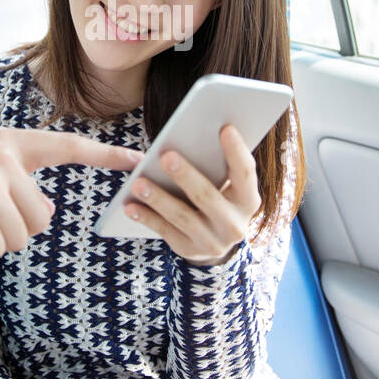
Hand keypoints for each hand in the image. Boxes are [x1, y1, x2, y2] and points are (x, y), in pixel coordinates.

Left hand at [124, 124, 260, 265]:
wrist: (215, 240)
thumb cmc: (217, 197)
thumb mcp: (225, 185)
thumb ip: (218, 166)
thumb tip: (195, 134)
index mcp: (248, 200)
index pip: (245, 173)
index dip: (236, 151)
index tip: (225, 128)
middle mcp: (235, 225)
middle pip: (207, 196)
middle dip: (185, 175)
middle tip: (166, 156)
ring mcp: (213, 242)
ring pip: (182, 216)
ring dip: (158, 198)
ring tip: (138, 182)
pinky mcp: (190, 250)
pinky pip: (165, 231)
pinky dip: (147, 217)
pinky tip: (130, 206)